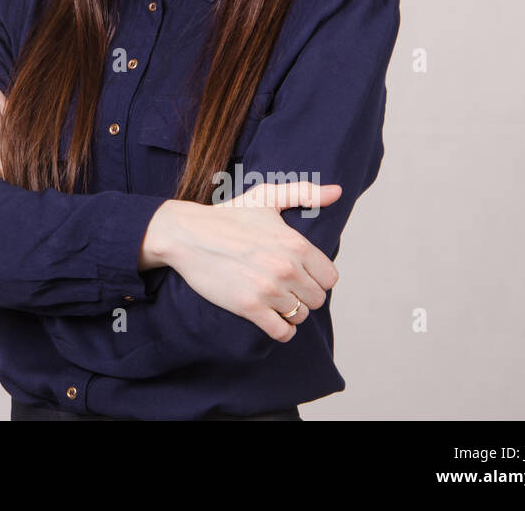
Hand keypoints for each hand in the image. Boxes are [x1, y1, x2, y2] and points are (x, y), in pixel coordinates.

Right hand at [142, 180, 341, 343]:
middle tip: (285, 288)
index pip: (329, 277)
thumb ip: (304, 193)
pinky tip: (273, 320)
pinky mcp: (249, 307)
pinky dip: (281, 331)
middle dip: (303, 295)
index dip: (316, 278)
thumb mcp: (265, 198)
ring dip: (290, 312)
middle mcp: (287, 268)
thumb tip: (338, 192)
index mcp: (295, 244)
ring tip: (276, 302)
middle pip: (317, 299)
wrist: (187, 234)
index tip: (301, 275)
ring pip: (300, 316)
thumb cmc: (227, 215)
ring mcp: (268, 289)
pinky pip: (282, 332)